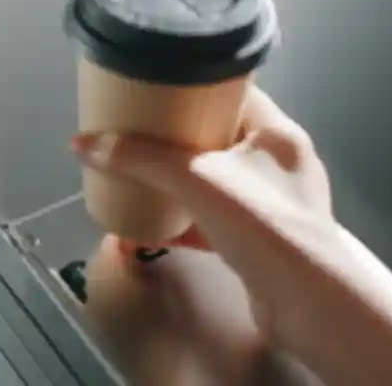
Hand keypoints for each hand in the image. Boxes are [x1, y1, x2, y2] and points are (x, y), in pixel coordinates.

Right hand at [71, 86, 337, 343]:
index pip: (236, 93)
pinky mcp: (262, 243)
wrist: (305, 304)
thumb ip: (139, 159)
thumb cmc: (266, 227)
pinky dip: (185, 222)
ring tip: (141, 180)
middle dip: (178, 141)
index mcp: (278, 134)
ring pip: (215, 183)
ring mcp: (273, 206)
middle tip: (142, 134)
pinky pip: (214, 222)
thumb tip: (85, 145)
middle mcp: (280, 166)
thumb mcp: (195, 179)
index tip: (161, 88)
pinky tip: (153, 229)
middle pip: (220, 138)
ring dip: (179, 185)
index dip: (197, 87)